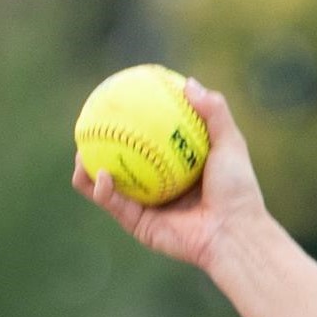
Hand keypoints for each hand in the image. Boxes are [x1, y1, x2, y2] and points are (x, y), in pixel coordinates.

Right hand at [71, 77, 267, 272]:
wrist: (235, 233)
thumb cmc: (238, 191)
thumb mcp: (230, 144)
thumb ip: (214, 113)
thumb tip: (188, 83)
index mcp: (178, 169)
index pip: (149, 141)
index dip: (133, 124)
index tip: (119, 103)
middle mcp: (160, 187)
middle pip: (122, 162)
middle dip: (100, 145)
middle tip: (89, 124)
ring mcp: (147, 207)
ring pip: (107, 185)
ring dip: (87, 168)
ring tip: (78, 151)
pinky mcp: (139, 225)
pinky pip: (112, 203)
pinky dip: (101, 188)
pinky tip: (100, 172)